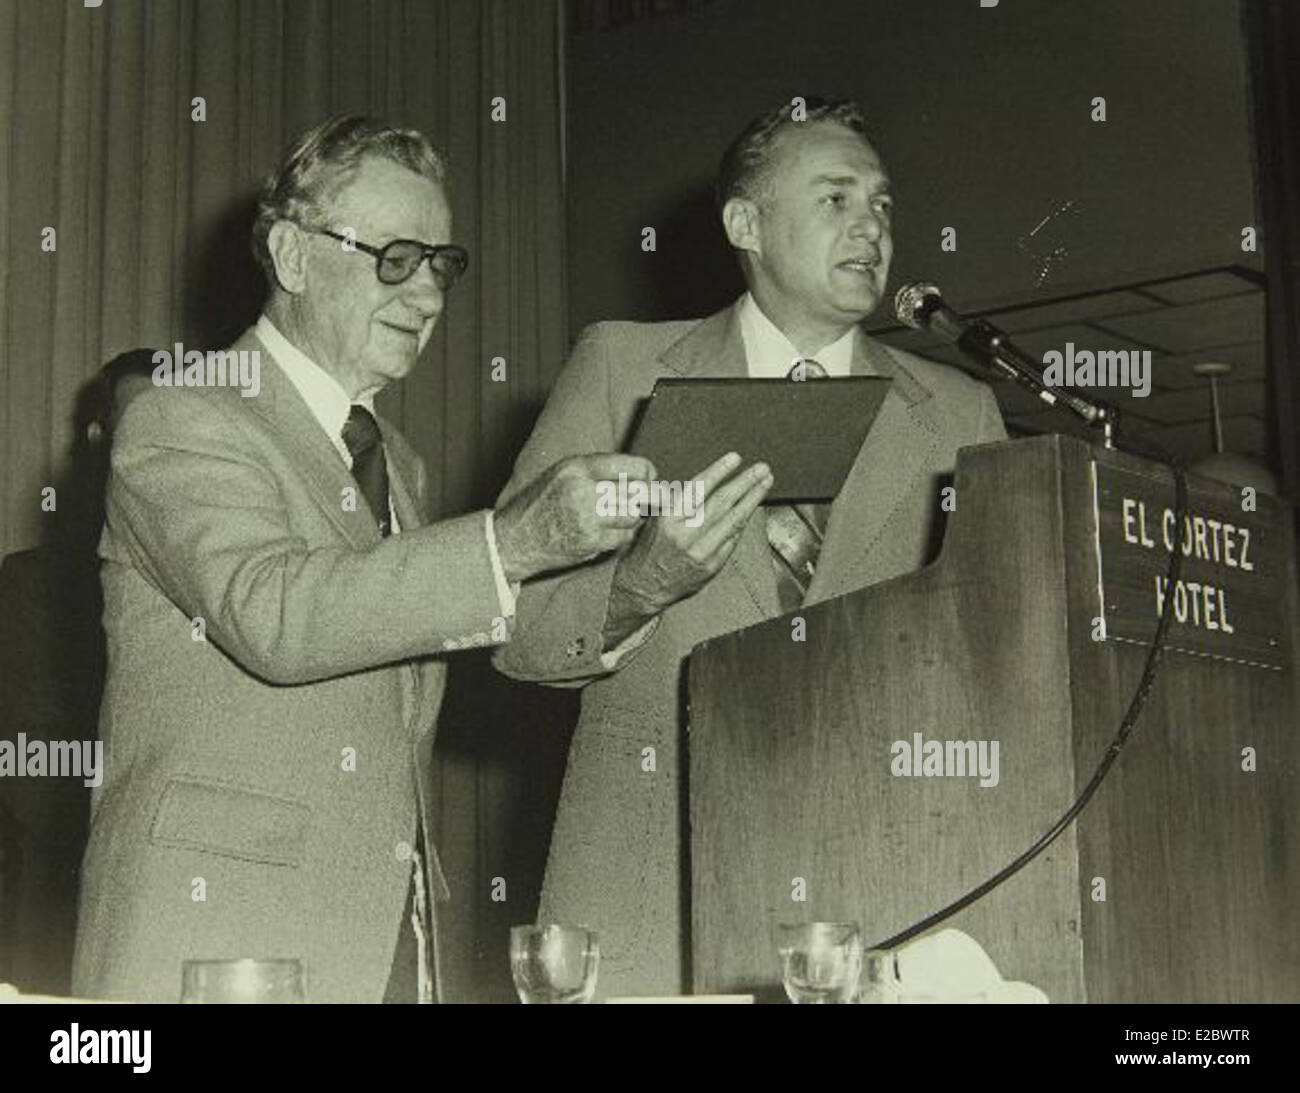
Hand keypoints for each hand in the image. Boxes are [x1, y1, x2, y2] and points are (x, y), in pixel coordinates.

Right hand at [494, 454, 656, 581]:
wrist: (514, 538)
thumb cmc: (540, 504)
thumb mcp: (563, 474)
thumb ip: (596, 471)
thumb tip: (640, 475)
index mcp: (578, 467)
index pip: (633, 466)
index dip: (649, 473)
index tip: (650, 479)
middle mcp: (584, 489)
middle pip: (639, 492)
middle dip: (651, 497)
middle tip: (656, 500)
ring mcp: (587, 518)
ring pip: (633, 515)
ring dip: (633, 518)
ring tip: (622, 517)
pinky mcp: (589, 542)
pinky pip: (622, 538)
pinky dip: (620, 537)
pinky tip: (608, 533)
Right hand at [602, 452, 772, 647]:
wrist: (642, 588)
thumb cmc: (645, 552)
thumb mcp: (653, 521)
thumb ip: (675, 503)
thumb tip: (704, 484)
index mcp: (668, 519)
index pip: (698, 488)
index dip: (719, 471)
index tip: (735, 458)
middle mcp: (685, 535)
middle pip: (722, 502)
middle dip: (745, 482)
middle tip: (761, 469)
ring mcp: (701, 552)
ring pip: (733, 520)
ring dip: (752, 500)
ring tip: (764, 484)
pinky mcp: (712, 566)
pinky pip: (733, 539)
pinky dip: (743, 522)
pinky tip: (752, 509)